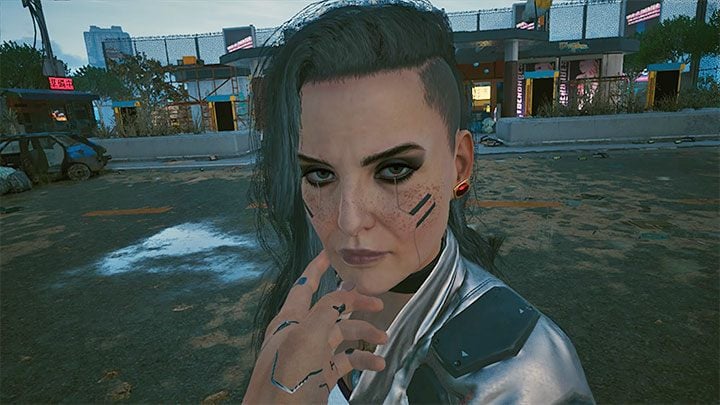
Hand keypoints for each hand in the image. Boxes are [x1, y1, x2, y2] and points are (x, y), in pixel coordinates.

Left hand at [243, 250, 387, 403]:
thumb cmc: (288, 376)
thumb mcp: (306, 337)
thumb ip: (325, 310)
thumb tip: (343, 292)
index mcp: (291, 319)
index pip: (305, 285)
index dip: (318, 268)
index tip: (330, 253)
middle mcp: (300, 333)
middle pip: (331, 309)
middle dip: (354, 304)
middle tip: (377, 303)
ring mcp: (311, 355)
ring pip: (341, 335)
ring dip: (363, 335)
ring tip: (384, 338)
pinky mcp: (320, 375)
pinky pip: (344, 360)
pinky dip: (361, 360)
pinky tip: (377, 363)